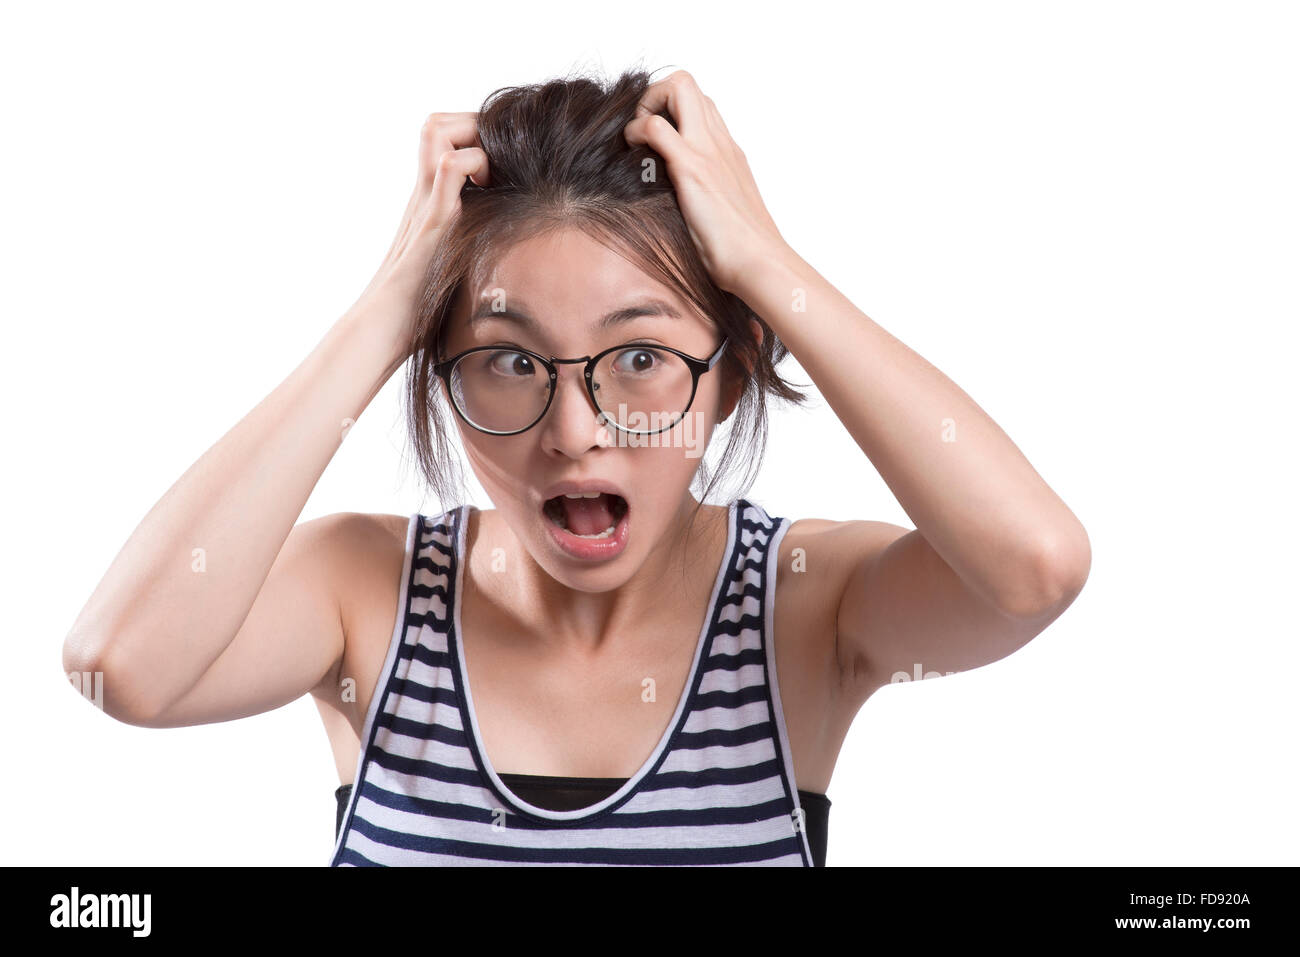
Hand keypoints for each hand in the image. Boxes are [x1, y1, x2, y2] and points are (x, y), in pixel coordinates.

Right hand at [349, 112, 489, 354]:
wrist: (383, 330)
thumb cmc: (416, 306)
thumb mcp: (449, 262)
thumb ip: (465, 245)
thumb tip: (500, 254)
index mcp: (427, 201)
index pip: (442, 138)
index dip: (474, 135)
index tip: (503, 160)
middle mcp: (423, 194)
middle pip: (436, 123)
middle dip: (476, 126)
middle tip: (502, 160)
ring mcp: (424, 205)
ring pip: (437, 131)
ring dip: (472, 137)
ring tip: (492, 174)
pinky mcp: (432, 223)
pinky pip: (449, 169)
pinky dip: (473, 164)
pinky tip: (488, 190)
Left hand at [623, 71, 786, 294]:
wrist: (760, 264)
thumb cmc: (744, 250)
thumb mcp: (726, 211)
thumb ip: (710, 197)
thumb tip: (686, 207)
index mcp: (729, 153)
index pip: (702, 105)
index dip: (671, 110)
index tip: (655, 140)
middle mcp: (721, 143)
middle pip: (688, 84)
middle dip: (654, 96)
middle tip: (642, 133)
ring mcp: (708, 152)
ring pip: (678, 88)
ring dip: (647, 105)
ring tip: (638, 143)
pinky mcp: (692, 169)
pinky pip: (656, 128)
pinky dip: (636, 133)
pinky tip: (635, 159)